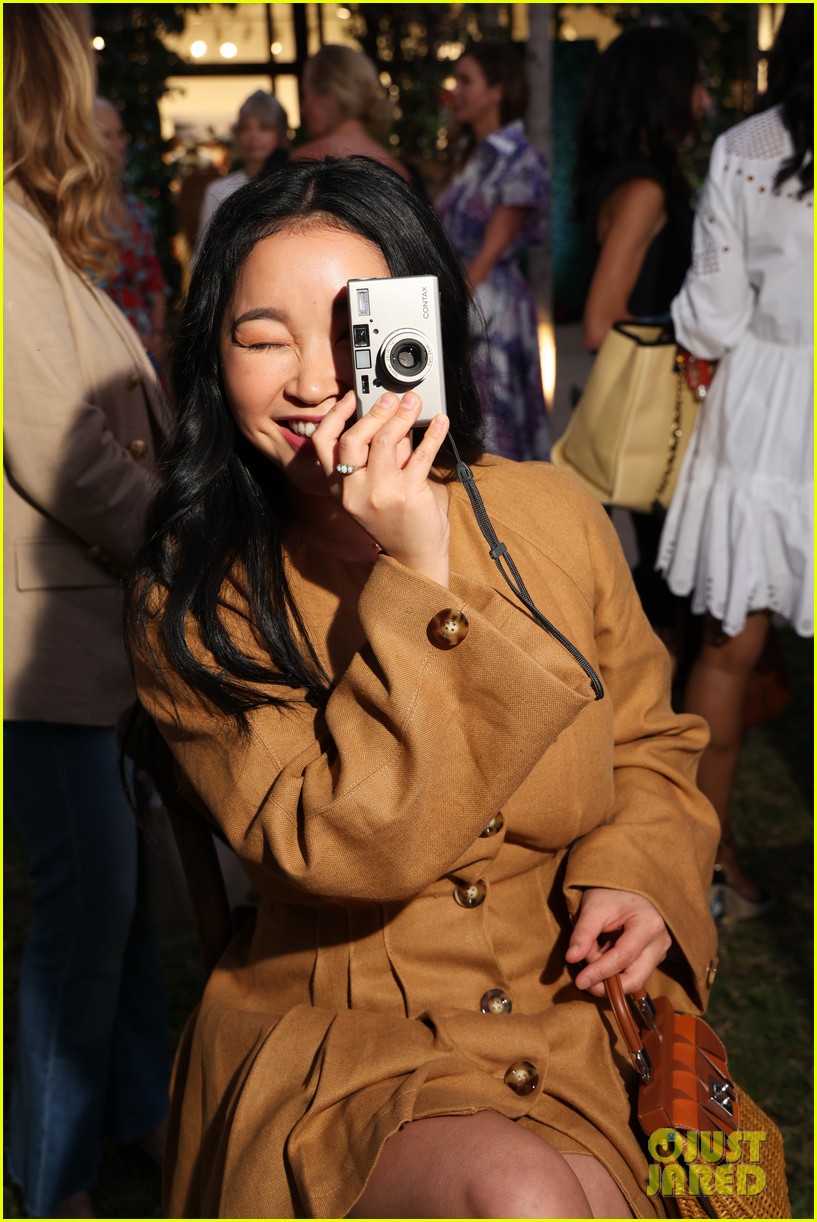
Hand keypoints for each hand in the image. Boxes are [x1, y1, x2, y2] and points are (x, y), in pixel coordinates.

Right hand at [312, 388, 450, 585]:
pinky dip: (433, 433)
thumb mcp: (376, 487)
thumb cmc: (396, 521)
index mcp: (339, 487)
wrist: (414, 558)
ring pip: (385, 441)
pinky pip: (421, 455)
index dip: (335, 415)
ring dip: (402, 415)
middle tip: (392, 398)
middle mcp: (353, 491)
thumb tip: (392, 417)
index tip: (352, 397)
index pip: (322, 444)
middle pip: (352, 438)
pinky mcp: (407, 495)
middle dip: (373, 411)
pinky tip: (440, 422)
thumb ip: (381, 455)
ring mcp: (379, 494)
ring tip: (414, 402)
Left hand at [565, 887, 670, 996]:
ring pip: (635, 981)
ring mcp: (659, 952)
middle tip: (583, 982)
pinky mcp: (654, 958)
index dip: (600, 973)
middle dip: (608, 985)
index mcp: (649, 925)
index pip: (623, 958)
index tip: (580, 981)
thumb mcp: (593, 908)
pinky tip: (601, 957)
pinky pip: (634, 975)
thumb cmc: (609, 893)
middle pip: (635, 979)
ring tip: (592, 958)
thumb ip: (583, 934)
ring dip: (610, 978)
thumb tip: (571, 959)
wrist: (624, 888)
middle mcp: (660, 942)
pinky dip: (615, 972)